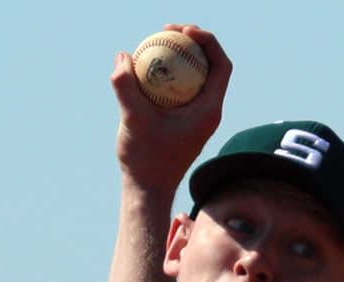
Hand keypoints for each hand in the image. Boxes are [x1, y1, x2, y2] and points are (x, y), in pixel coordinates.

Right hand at [111, 24, 232, 193]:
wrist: (147, 189)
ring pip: (194, 76)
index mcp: (209, 110)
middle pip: (210, 65)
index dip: (207, 41)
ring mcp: (196, 116)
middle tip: (167, 30)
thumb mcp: (133, 120)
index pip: (221, 65)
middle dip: (192, 41)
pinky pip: (180, 88)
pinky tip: (144, 68)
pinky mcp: (182, 120)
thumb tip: (122, 56)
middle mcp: (208, 111)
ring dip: (179, 56)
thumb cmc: (145, 160)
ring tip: (155, 42)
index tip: (184, 31)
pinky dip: (167, 74)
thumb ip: (127, 87)